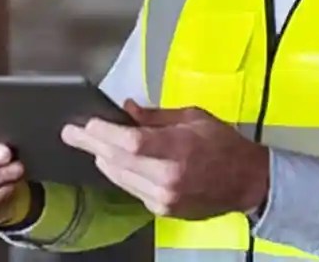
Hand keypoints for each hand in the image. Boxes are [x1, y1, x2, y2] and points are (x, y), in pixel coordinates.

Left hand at [61, 100, 268, 219]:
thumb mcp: (193, 117)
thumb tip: (126, 109)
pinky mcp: (163, 210)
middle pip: (118, 160)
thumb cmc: (223, 145)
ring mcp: (165, 197)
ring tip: (89, 143)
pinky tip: (113, 161)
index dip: (104, 133)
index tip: (87, 123)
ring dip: (102, 158)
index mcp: (179, 149)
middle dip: (91, 144)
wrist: (248, 182)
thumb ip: (156, 116)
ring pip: (119, 177)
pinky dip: (120, 173)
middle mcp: (169, 177)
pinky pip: (131, 189)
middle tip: (71, 133)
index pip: (131, 143)